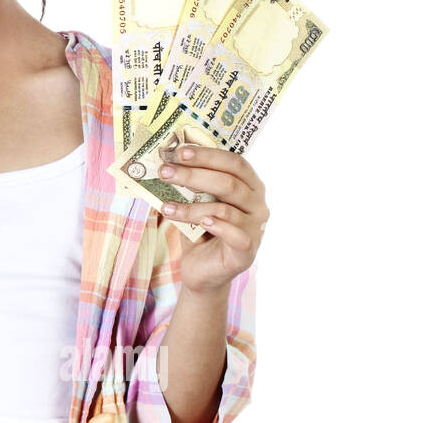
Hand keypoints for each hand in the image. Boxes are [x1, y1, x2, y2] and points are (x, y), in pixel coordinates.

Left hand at [157, 144, 268, 295]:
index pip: (234, 162)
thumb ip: (190, 185)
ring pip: (224, 209)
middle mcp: (257, 204)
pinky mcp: (247, 250)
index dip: (208, 156)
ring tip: (165, 207)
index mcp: (249, 186)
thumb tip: (166, 163)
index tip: (180, 152)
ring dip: (191, 207)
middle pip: (228, 183)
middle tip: (165, 172)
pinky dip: (216, 226)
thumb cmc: (200, 231)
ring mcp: (256, 228)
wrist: (202, 270)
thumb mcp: (194, 203)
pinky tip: (200, 224)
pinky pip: (234, 234)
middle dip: (193, 175)